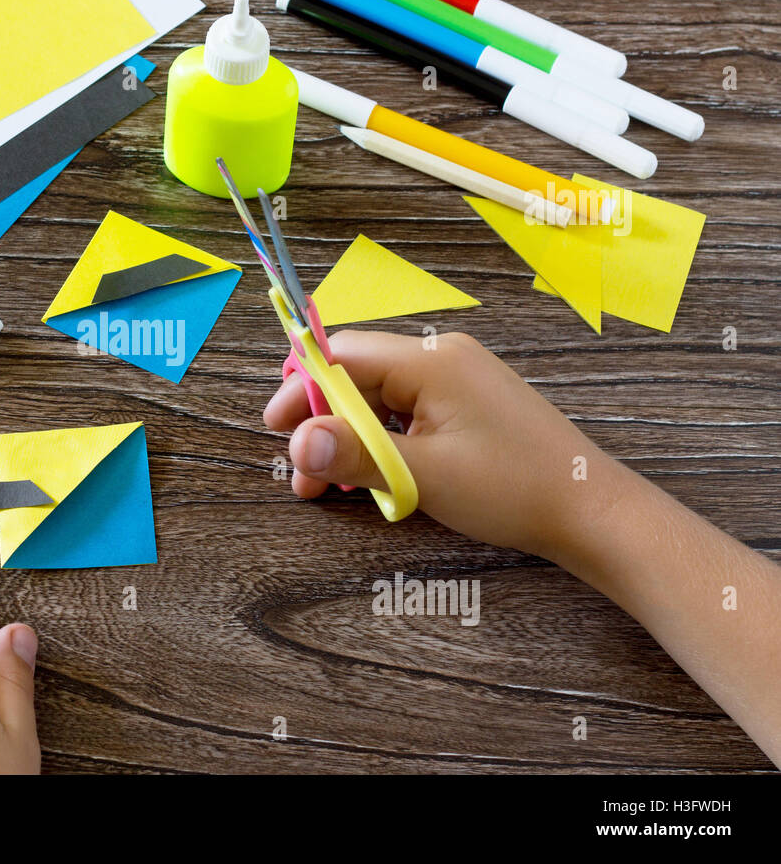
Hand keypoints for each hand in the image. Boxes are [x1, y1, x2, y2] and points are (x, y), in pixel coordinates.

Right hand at [264, 330, 632, 558]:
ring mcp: (458, 379)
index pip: (342, 355)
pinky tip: (374, 475)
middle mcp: (442, 357)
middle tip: (301, 469)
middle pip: (357, 374)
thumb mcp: (424, 475)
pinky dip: (381, 439)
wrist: (590, 509)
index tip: (276, 428)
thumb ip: (357, 453)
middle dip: (322, 420)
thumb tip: (298, 441)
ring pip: (379, 396)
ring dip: (350, 435)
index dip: (301, 389)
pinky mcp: (468, 403)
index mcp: (430, 361)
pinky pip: (407, 410)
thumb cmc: (514, 489)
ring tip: (330, 483)